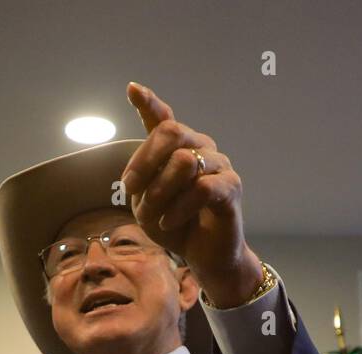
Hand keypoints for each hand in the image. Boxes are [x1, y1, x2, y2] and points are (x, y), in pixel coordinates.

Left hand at [121, 81, 262, 307]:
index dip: (149, 102)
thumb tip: (136, 171)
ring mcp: (219, 165)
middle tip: (130, 191)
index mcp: (179, 148)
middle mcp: (201, 148)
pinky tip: (168, 223)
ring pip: (184, 162)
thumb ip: (142, 180)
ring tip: (155, 217)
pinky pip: (200, 189)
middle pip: (171, 132)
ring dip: (159, 193)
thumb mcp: (147, 203)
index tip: (133, 90)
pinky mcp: (231, 187)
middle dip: (144, 161)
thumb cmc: (176, 226)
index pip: (164, 119)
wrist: (204, 256)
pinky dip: (178, 209)